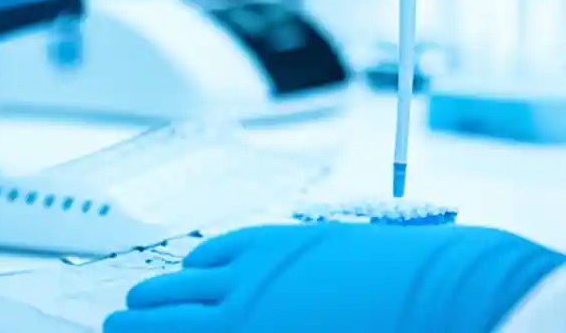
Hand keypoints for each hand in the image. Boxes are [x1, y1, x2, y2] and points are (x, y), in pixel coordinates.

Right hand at [103, 224, 565, 332]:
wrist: (447, 300)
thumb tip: (227, 332)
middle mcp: (243, 302)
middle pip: (169, 307)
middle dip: (139, 317)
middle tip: (118, 319)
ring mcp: (268, 267)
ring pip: (196, 274)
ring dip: (166, 286)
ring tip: (148, 294)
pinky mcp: (296, 242)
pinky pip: (234, 245)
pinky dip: (210, 257)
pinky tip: (206, 260)